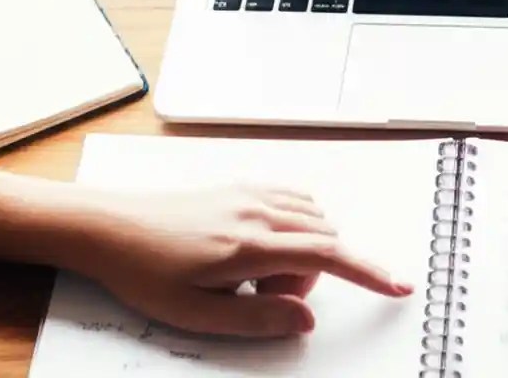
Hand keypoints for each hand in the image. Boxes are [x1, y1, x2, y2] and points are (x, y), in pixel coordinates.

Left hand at [75, 186, 412, 337]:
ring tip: (248, 276)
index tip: (399, 286)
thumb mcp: (196, 314)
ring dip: (298, 252)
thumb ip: (257, 320)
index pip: (328, 255)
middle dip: (308, 276)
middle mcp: (257, 211)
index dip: (370, 273)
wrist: (108, 227)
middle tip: (256, 296)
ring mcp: (251, 195)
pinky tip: (256, 248)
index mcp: (249, 245)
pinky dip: (292, 228)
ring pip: (310, 221)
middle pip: (322, 241)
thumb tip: (306, 320)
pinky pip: (293, 203)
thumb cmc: (144, 271)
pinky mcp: (242, 188)